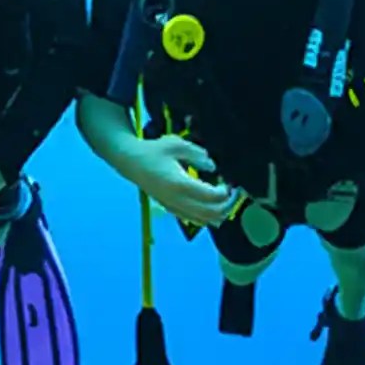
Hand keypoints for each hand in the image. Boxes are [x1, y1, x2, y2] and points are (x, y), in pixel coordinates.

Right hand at [122, 135, 236, 226]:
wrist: (131, 162)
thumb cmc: (154, 151)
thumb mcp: (177, 145)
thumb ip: (198, 155)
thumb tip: (213, 167)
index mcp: (179, 183)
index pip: (210, 196)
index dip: (225, 193)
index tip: (230, 183)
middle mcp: (177, 199)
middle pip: (210, 213)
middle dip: (226, 205)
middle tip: (234, 194)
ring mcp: (173, 206)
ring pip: (203, 220)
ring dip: (218, 213)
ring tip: (226, 201)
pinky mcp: (170, 209)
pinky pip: (193, 219)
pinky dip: (207, 216)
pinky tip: (213, 207)